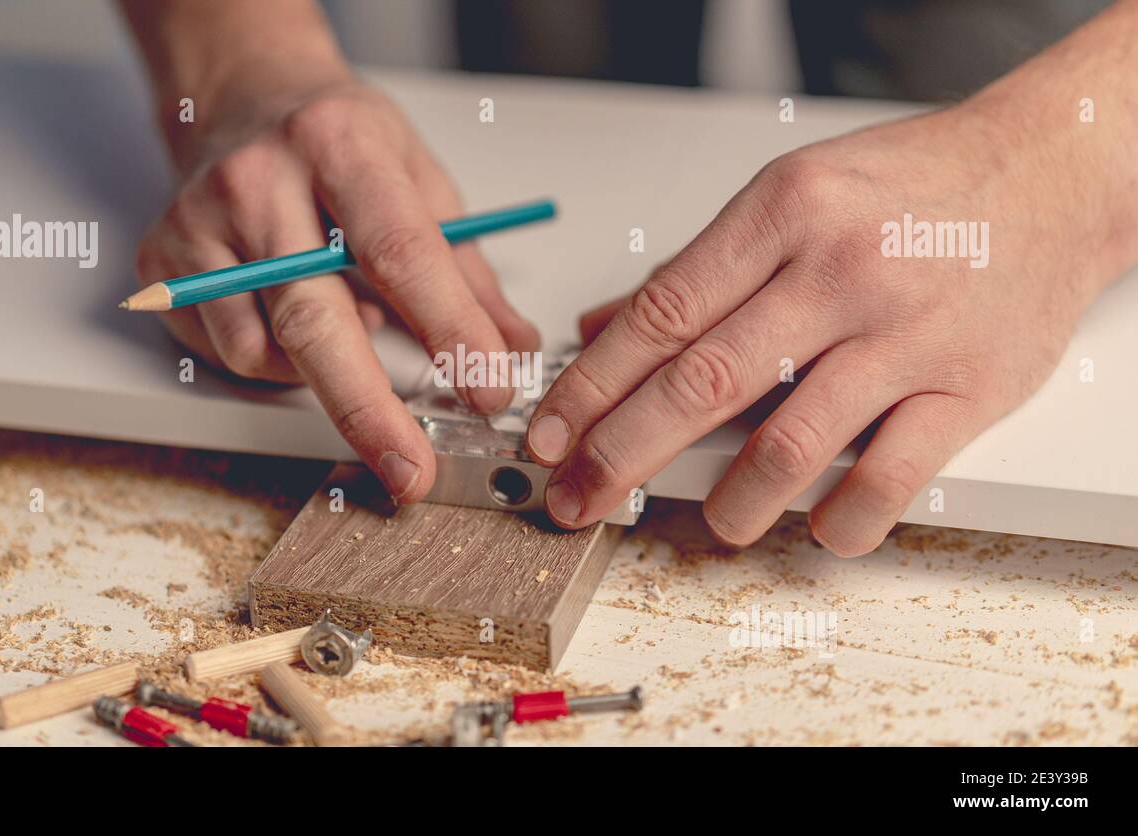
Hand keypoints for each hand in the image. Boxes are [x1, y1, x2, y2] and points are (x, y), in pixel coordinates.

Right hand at [135, 76, 538, 501]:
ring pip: (263, 350)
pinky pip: (229, 352)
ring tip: (349, 325)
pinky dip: (277, 362)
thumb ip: (466, 268)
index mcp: (339, 145)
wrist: (244, 96)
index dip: (448, 330)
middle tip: (411, 469)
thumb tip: (512, 349)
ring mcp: (199, 223)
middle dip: (369, 410)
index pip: (399, 252)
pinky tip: (294, 319)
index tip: (487, 389)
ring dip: (321, 374)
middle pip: (315, 319)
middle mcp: (259, 181)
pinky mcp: (161, 261)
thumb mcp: (420, 179)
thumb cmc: (338, 141)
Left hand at [527, 100, 1118, 555]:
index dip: (591, 387)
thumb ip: (695, 270)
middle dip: (620, 455)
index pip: (660, 316)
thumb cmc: (912, 187)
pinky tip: (815, 526)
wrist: (1049, 174)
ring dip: (727, 503)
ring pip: (787, 445)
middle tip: (578, 497)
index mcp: (782, 214)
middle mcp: (838, 271)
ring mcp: (905, 333)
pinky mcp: (967, 388)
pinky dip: (837, 520)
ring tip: (708, 519)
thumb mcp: (790, 195)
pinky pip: (887, 479)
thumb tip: (601, 328)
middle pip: (701, 384)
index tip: (552, 433)